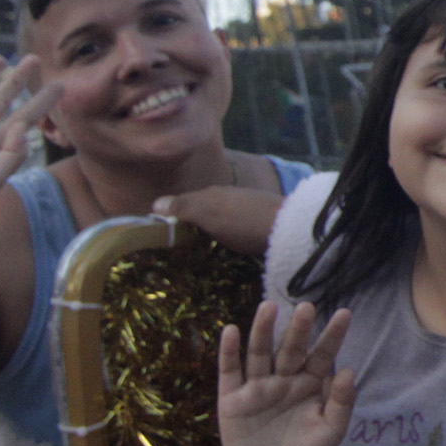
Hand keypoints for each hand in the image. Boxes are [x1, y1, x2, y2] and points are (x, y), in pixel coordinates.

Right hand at [155, 185, 284, 257]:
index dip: (168, 216)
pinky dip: (222, 235)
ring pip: (216, 219)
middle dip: (186, 223)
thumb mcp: (210, 213)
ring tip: (193, 250)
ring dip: (205, 230)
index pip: (181, 202)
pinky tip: (222, 247)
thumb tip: (154, 203)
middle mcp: (225, 198)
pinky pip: (231, 228)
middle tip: (172, 246)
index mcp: (210, 194)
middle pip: (199, 210)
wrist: (290, 228)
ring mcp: (243, 209)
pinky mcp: (257, 223)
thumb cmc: (245, 221)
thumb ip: (184, 207)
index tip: (155, 234)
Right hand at [217, 300, 354, 445]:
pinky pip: (229, 371)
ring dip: (263, 331)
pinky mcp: (231, 397)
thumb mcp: (330, 434)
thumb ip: (341, 404)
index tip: (346, 313)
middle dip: (299, 329)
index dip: (333, 335)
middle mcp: (283, 378)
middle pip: (291, 349)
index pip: (322, 355)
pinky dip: (228, 352)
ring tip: (269, 307)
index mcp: (309, 384)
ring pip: (260, 353)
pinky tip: (231, 331)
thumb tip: (348, 370)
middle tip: (307, 307)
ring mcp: (257, 386)